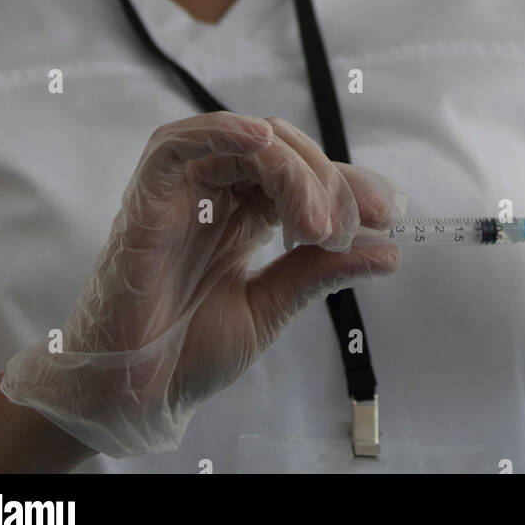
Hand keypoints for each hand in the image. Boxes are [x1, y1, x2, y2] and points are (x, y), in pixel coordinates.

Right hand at [1, 113, 403, 456]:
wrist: (134, 394)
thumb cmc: (186, 352)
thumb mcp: (272, 306)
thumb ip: (321, 270)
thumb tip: (390, 251)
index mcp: (244, 213)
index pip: (303, 174)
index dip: (349, 186)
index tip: (388, 216)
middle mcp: (215, 193)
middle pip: (281, 150)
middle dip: (328, 179)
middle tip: (356, 223)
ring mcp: (182, 190)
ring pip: (246, 142)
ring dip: (292, 170)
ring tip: (315, 222)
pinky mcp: (148, 195)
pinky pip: (180, 143)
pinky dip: (221, 130)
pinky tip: (260, 141)